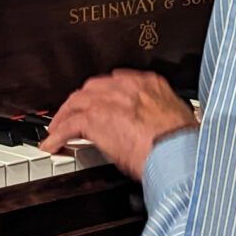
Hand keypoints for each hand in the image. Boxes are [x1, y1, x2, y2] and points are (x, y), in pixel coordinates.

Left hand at [42, 71, 196, 181]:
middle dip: (80, 103)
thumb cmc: (182, 143)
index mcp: (149, 83)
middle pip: (92, 88)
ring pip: (76, 102)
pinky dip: (57, 136)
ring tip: (57, 130)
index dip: (104, 95)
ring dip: (64, 117)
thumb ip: (160, 115)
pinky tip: (53, 145)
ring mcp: (108, 100)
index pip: (117, 82)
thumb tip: (153, 128)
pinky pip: (68, 125)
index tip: (100, 104)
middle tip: (74, 116)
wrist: (176, 153)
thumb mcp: (177, 118)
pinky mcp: (94, 118)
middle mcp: (126, 86)